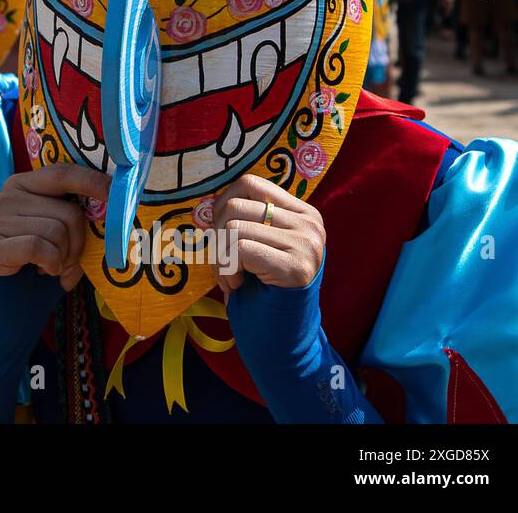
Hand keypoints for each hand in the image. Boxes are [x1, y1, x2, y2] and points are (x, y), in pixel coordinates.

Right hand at [0, 164, 107, 290]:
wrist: (8, 301)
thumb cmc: (39, 262)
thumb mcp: (60, 234)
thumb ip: (76, 218)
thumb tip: (112, 209)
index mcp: (25, 184)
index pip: (63, 174)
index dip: (92, 182)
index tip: (116, 195)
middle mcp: (7, 195)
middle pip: (69, 212)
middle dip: (78, 243)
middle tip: (67, 260)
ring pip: (56, 232)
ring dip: (62, 258)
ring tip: (49, 266)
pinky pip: (39, 248)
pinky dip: (49, 264)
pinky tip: (41, 270)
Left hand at [212, 175, 325, 292]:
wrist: (280, 333)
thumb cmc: (261, 285)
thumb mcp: (257, 242)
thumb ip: (245, 218)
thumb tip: (208, 204)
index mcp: (301, 211)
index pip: (250, 184)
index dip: (223, 204)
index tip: (221, 233)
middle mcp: (310, 223)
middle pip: (236, 206)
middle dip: (217, 237)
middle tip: (223, 264)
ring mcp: (307, 244)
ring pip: (234, 228)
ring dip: (220, 258)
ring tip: (232, 277)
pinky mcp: (297, 267)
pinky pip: (240, 249)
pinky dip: (228, 270)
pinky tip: (237, 285)